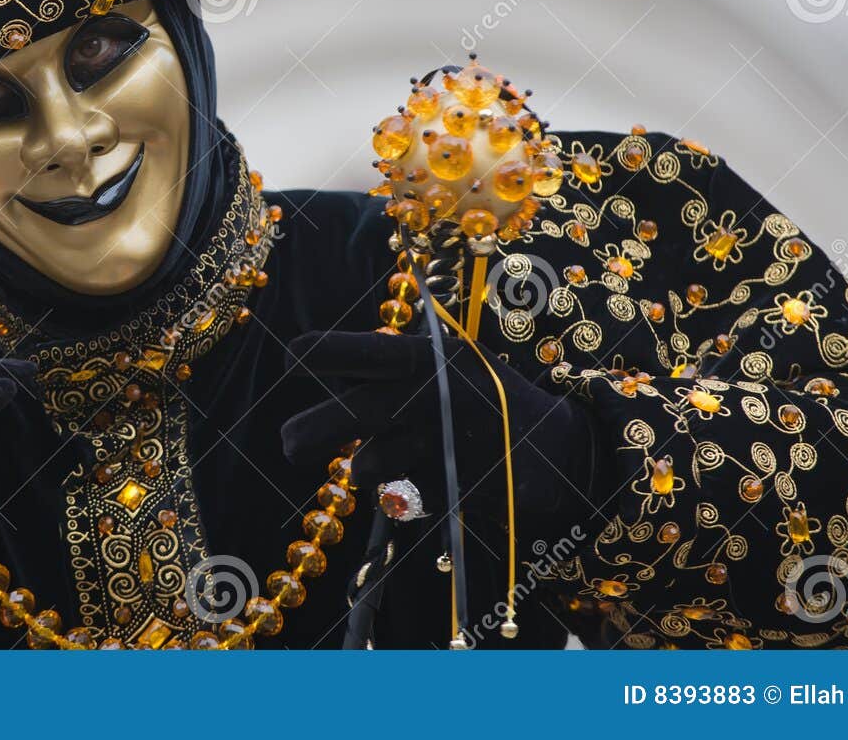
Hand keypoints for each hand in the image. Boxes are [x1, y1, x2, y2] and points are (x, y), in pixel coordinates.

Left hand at [281, 330, 596, 543]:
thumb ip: (389, 374)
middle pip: (356, 412)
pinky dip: (404, 492)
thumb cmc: (485, 399)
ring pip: (373, 462)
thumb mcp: (443, 366)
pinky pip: (402, 496)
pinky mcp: (457, 489)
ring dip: (366, 465)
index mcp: (432, 358)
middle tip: (287, 444)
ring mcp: (448, 445)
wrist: (560, 450)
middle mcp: (438, 396)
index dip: (323, 351)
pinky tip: (434, 477)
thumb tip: (325, 378)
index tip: (290, 355)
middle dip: (311, 429)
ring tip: (378, 461)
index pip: (366, 351)